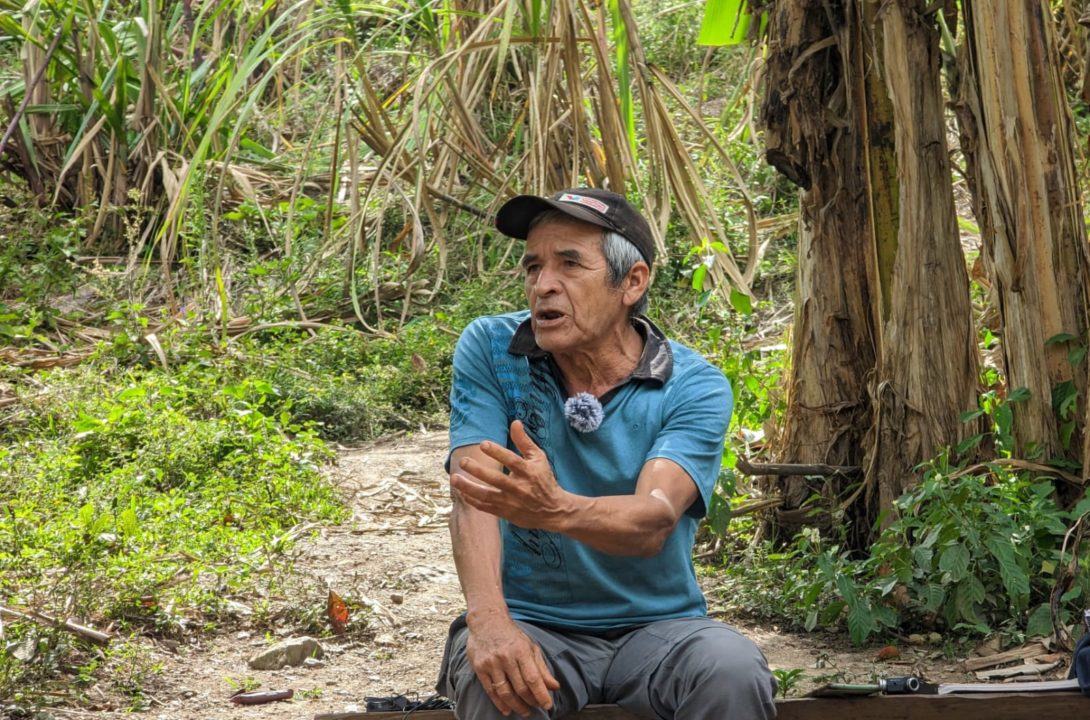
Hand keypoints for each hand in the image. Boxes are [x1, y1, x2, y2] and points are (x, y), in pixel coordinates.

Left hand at [450, 420, 570, 528]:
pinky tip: (461, 492)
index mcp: (528, 472)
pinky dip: (473, 501)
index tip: (483, 444)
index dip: (497, 452)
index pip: (511, 460)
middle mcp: (519, 488)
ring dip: (469, 487)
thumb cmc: (544, 479)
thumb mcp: (539, 458)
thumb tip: (515, 422)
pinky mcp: (506, 513)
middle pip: (496, 479)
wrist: (553, 510)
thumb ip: (524, 441)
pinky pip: (485, 508)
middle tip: (463, 461)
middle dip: (478, 470)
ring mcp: (511, 502)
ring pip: (486, 495)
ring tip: (454, 478)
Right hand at [466, 613, 559, 716]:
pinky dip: (499, 703)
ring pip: (505, 692)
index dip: (541, 694)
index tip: (548, 705)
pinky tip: (507, 710)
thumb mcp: (530, 647)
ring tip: (524, 711)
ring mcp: (491, 663)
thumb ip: (542, 668)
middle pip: (520, 687)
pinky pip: (490, 691)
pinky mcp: (480, 668)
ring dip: (516, 706)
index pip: (533, 678)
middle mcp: (506, 657)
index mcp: (521, 651)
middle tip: (536, 707)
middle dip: (530, 701)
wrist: (486, 621)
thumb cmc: (511, 635)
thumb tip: (555, 687)